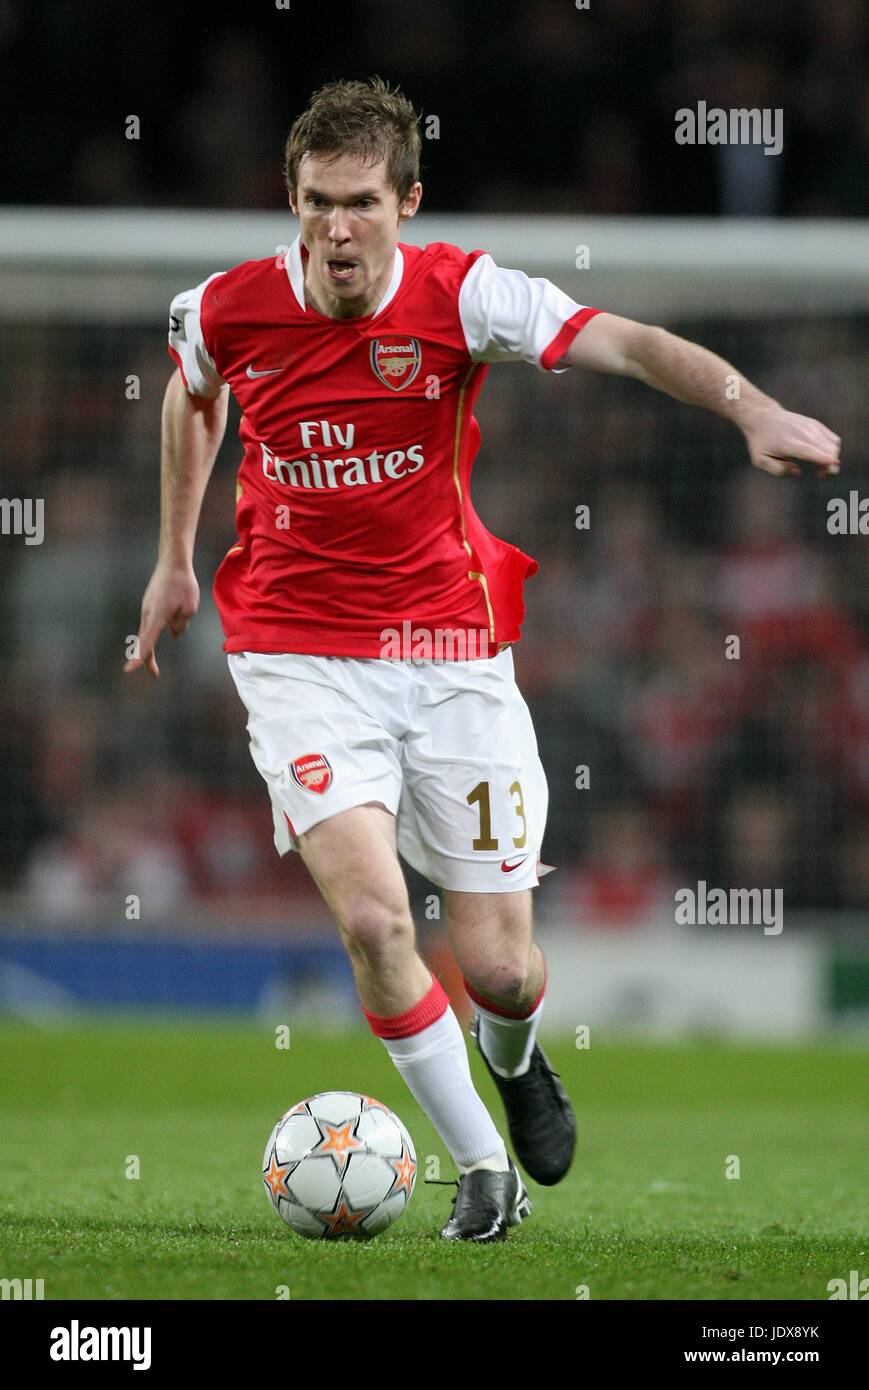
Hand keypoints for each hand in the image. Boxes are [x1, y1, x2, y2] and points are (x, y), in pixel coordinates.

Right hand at [124, 561, 199, 678]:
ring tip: (157, 661)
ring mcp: (147, 609)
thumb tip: (174, 635)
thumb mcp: (189, 608)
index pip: (146, 642)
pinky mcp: (149, 605)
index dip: (139, 657)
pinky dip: (155, 632)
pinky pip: (152, 623)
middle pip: (145, 641)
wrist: (172, 562)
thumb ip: (181, 625)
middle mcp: (148, 614)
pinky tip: (170, 622)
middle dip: (148, 659)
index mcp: (157, 617)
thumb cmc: (183, 584)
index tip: (129, 669)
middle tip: (155, 674)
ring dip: (151, 646)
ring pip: (148, 632)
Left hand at [742, 405, 840, 477]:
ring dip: (832, 459)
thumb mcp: (761, 460)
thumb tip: (798, 472)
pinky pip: (833, 440)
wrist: (765, 417)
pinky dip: (832, 450)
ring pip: (833, 445)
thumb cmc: (762, 442)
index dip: (823, 459)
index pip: (810, 451)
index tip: (833, 465)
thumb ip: (778, 470)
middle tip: (821, 475)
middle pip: (827, 450)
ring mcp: (812, 427)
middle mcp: (804, 434)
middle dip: (830, 467)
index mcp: (790, 444)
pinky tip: (822, 456)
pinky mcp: (817, 425)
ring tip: (820, 468)